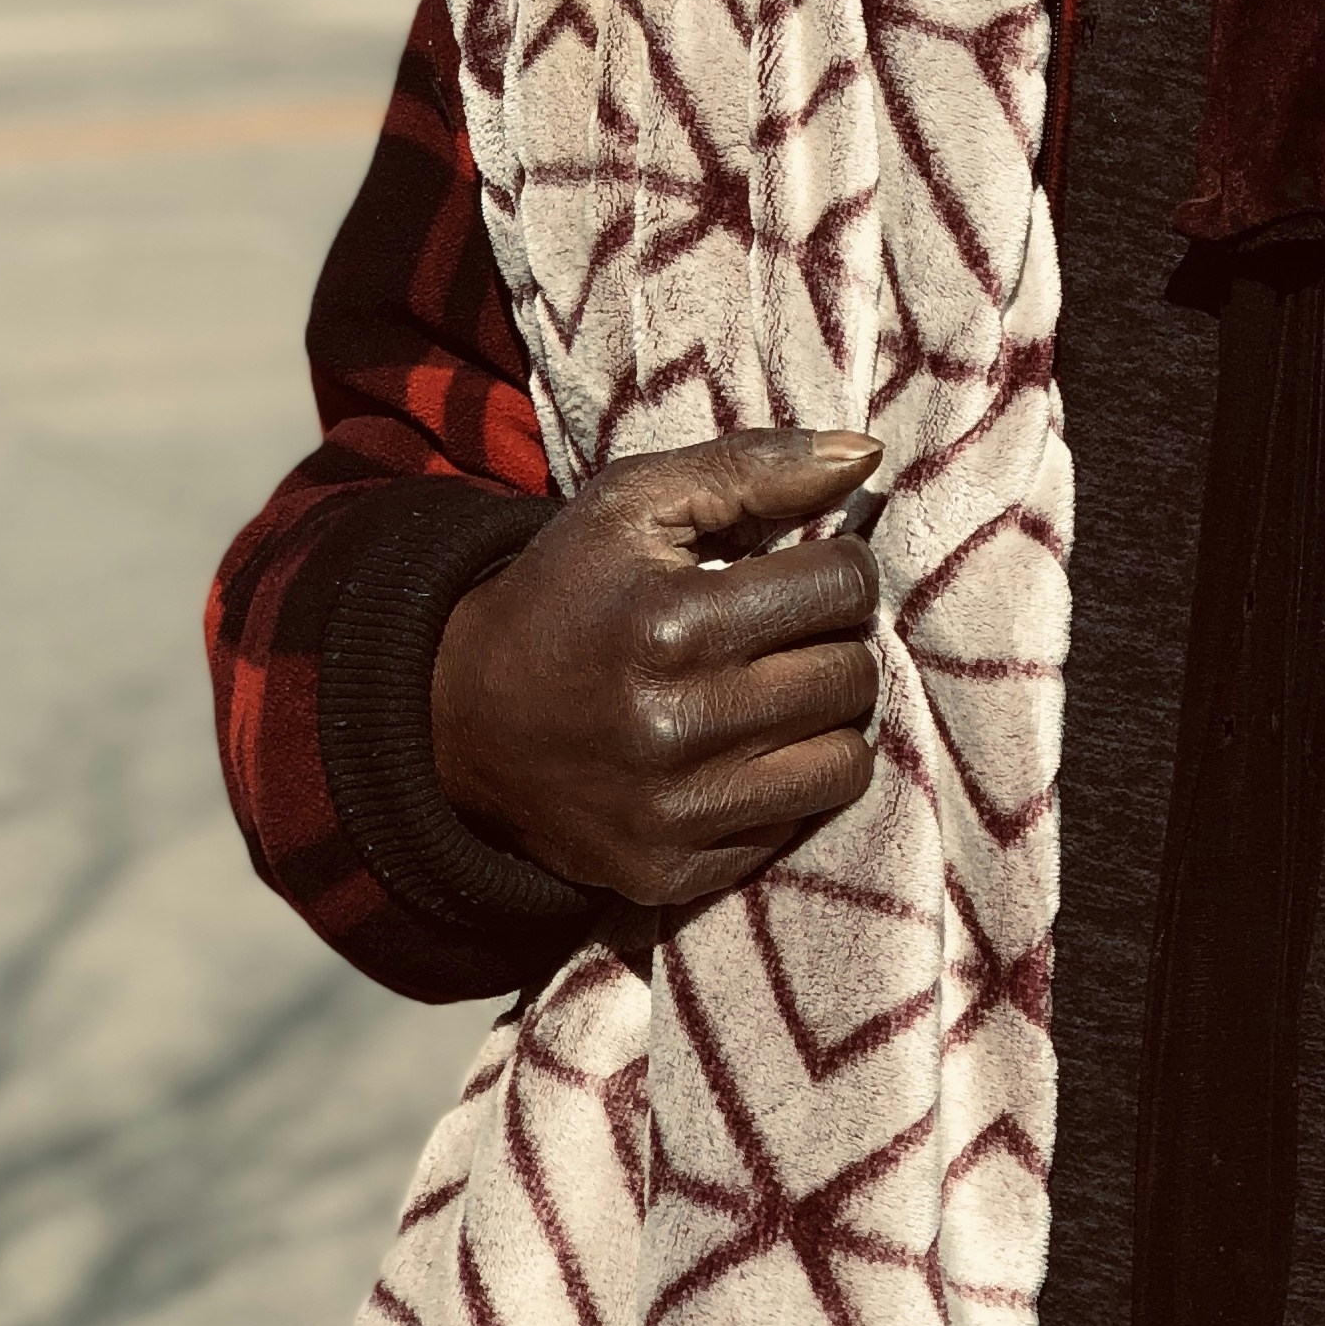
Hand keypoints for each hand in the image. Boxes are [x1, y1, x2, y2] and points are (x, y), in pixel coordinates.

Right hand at [430, 430, 884, 909]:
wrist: (456, 719)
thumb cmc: (565, 594)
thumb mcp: (634, 504)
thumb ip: (752, 466)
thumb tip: (868, 454)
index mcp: (672, 622)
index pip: (841, 587)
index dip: (837, 568)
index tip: (807, 571)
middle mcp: (677, 724)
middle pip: (851, 677)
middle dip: (836, 644)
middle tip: (793, 635)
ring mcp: (674, 810)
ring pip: (844, 764)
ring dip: (827, 723)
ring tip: (781, 694)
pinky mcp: (669, 871)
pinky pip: (794, 828)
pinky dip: (783, 788)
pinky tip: (739, 753)